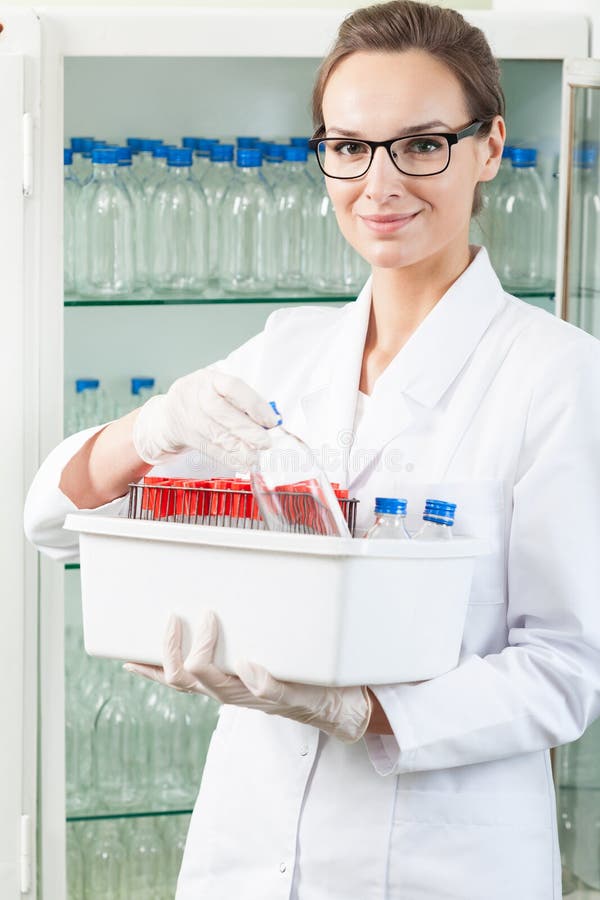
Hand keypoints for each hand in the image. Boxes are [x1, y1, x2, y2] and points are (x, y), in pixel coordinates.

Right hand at [124, 611, 371, 743]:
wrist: (337, 706)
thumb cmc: (295, 675)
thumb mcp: (259, 656)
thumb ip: (240, 639)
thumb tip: (216, 601)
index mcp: (222, 684)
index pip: (175, 680)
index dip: (148, 669)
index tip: (125, 653)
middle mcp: (232, 693)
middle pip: (185, 680)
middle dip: (172, 648)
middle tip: (176, 615)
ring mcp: (257, 696)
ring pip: (217, 684)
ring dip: (207, 650)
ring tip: (210, 617)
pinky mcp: (288, 696)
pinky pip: (267, 689)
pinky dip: (255, 677)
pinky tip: (250, 661)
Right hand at [132, 368, 277, 468]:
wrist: (167, 415)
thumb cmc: (202, 400)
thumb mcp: (217, 389)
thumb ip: (241, 402)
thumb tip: (269, 423)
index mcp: (209, 379)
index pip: (233, 387)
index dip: (254, 404)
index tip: (271, 421)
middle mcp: (196, 395)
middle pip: (222, 412)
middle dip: (247, 430)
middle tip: (265, 443)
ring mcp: (189, 416)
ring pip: (216, 434)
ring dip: (239, 449)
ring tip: (255, 457)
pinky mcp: (188, 436)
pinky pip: (210, 449)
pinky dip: (228, 458)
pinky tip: (242, 463)